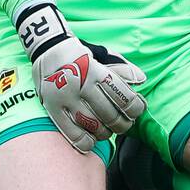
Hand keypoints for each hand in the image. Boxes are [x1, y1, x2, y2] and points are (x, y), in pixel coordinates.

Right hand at [16, 2, 146, 153]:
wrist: (47, 48)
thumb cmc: (81, 54)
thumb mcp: (103, 54)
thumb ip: (123, 68)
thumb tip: (141, 80)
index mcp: (96, 70)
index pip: (122, 96)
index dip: (135, 108)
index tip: (137, 110)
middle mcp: (81, 84)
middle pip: (109, 114)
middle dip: (122, 123)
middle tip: (125, 124)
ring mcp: (65, 97)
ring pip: (91, 125)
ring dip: (105, 133)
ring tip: (108, 131)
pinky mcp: (52, 107)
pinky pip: (70, 131)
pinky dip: (84, 140)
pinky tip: (91, 140)